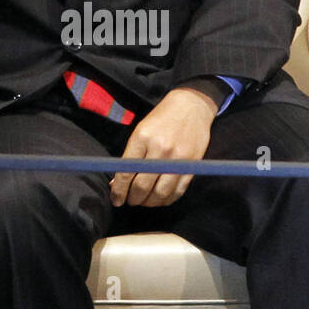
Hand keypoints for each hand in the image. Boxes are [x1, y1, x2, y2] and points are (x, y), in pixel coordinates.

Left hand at [109, 86, 217, 207]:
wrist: (192, 106)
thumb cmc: (162, 118)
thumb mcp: (141, 131)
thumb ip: (130, 157)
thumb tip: (117, 184)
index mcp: (142, 138)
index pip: (126, 173)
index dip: (119, 191)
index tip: (116, 200)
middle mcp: (160, 149)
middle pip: (142, 186)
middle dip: (133, 199)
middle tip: (130, 201)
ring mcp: (177, 159)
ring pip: (160, 193)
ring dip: (149, 202)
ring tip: (144, 201)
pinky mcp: (191, 165)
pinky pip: (177, 192)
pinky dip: (166, 200)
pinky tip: (160, 198)